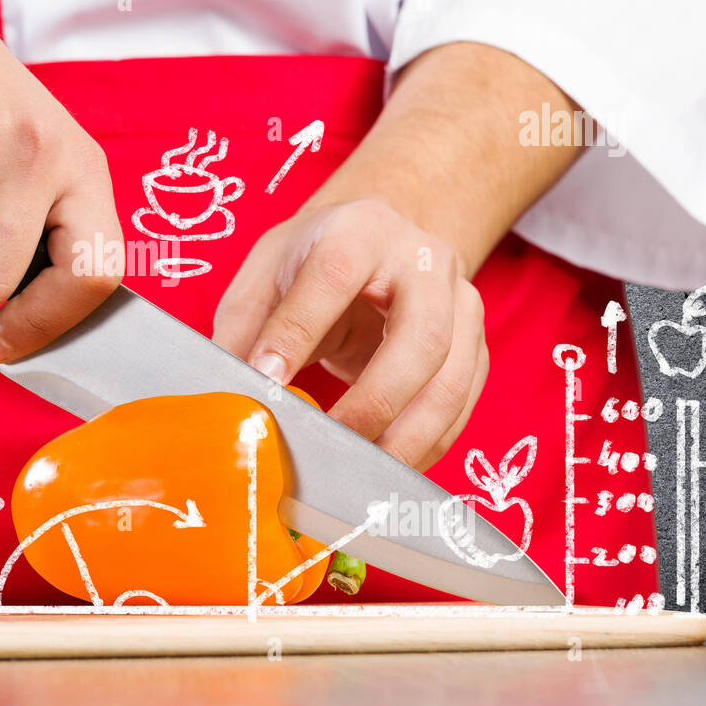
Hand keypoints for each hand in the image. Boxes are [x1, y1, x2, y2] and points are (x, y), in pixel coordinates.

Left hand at [213, 199, 487, 470]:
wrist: (377, 242)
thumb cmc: (314, 260)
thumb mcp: (266, 272)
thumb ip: (245, 328)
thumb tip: (229, 395)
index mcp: (359, 230)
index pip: (333, 279)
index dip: (297, 334)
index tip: (266, 383)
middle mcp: (423, 260)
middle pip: (419, 338)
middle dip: (373, 404)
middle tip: (328, 445)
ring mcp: (461, 301)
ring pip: (451, 379)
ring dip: (408, 437)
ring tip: (360, 474)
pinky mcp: (476, 343)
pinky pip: (463, 402)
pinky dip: (429, 443)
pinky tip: (388, 467)